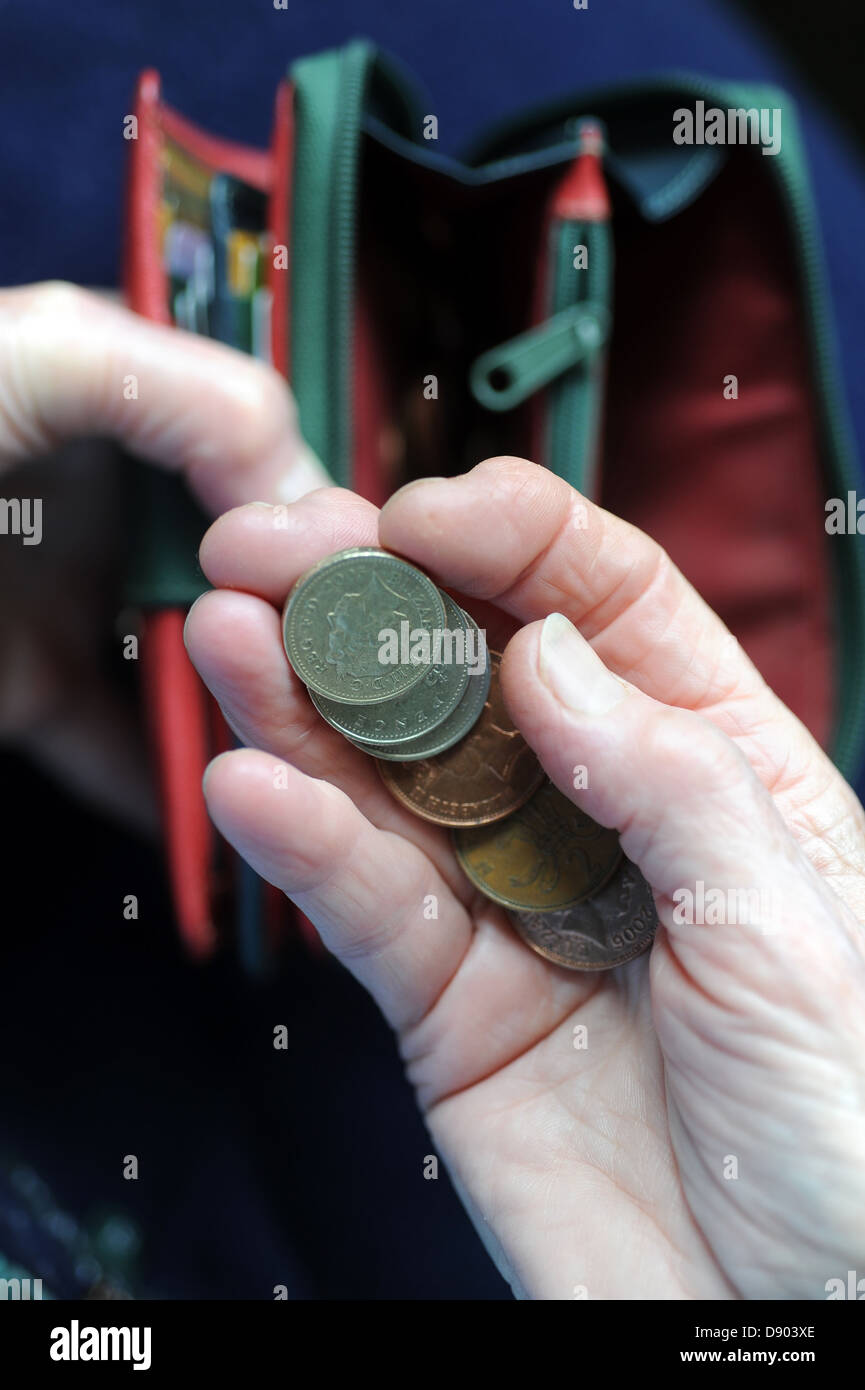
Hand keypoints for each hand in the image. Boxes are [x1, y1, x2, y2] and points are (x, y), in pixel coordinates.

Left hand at [0, 281, 325, 823]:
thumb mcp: (32, 364)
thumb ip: (177, 389)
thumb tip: (299, 491)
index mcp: (131, 400)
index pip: (274, 455)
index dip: (328, 517)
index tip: (364, 587)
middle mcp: (121, 503)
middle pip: (254, 574)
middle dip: (315, 631)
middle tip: (367, 697)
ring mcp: (82, 604)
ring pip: (205, 673)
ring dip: (262, 718)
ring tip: (330, 769)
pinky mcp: (37, 691)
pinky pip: (120, 752)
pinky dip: (168, 795)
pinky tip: (229, 834)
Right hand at [186, 457, 864, 1299]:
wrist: (793, 1326)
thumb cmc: (856, 1141)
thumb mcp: (797, 936)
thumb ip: (670, 780)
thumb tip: (549, 655)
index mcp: (721, 773)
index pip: (607, 610)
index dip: (512, 544)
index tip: (420, 515)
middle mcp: (606, 824)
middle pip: (475, 680)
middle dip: (377, 604)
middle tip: (274, 553)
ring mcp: (520, 911)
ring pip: (398, 782)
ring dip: (311, 705)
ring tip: (231, 638)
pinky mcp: (452, 1007)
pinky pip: (371, 910)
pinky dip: (308, 850)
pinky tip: (256, 787)